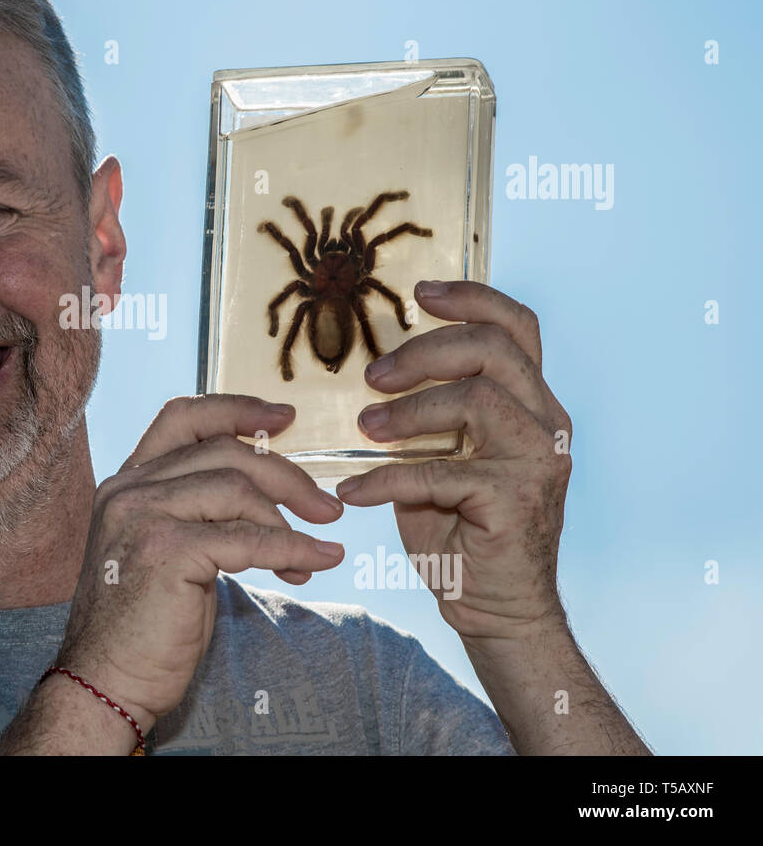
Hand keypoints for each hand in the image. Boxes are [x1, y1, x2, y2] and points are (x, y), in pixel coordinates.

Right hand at [55, 394, 345, 730]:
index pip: (183, 418)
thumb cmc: (143, 625)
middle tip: (325, 505)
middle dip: (285, 474)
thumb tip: (265, 494)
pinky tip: (314, 561)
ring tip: (319, 543)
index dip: (236, 409)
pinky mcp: (167, 550)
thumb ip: (196, 512)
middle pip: (222, 450)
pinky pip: (248, 538)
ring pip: (236, 488)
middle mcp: (129, 489)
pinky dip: (291, 548)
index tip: (284, 417)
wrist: (106, 681)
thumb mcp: (164, 549)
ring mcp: (143, 515)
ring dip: (289, 516)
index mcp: (127, 483)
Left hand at [337, 280, 572, 642]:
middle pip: (492, 350)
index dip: (471, 299)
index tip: (419, 294)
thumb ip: (427, 412)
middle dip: (424, 351)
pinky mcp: (515, 500)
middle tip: (373, 376)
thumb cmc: (460, 527)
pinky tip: (353, 493)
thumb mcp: (441, 455)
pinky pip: (440, 472)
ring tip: (365, 431)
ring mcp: (538, 460)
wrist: (493, 606)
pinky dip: (386, 480)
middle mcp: (546, 423)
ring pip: (474, 400)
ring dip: (407, 411)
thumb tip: (372, 372)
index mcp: (532, 403)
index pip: (516, 328)